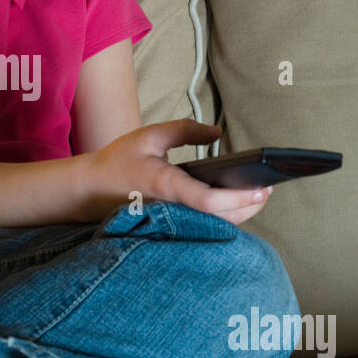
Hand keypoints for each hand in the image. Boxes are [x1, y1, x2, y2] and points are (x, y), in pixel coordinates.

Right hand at [80, 118, 271, 225]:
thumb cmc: (118, 161)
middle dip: (249, 207)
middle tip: (268, 190)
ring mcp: (171, 223)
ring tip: (256, 195)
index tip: (263, 189)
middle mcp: (171, 211)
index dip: (240, 198)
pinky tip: (234, 205)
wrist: (89, 191)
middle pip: (220, 220)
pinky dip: (223, 218)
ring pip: (214, 227)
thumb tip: (217, 131)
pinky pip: (204, 227)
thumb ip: (185, 129)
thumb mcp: (149, 135)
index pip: (210, 201)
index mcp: (166, 186)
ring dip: (239, 214)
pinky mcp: (170, 227)